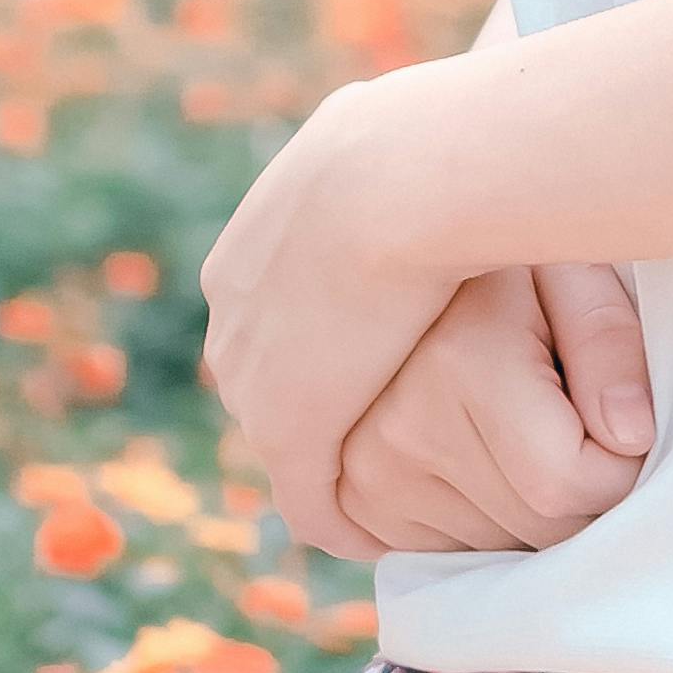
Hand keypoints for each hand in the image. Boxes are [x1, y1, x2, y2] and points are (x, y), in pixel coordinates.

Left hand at [202, 59, 489, 557]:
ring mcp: (253, 375)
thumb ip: (394, 171)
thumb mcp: (398, 137)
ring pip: (288, 435)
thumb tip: (417, 155)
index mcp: (253, 243)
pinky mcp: (290, 430)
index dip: (334, 334)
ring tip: (403, 488)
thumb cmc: (438, 138)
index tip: (391, 351)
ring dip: (338, 462)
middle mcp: (234, 308)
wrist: (408, 172)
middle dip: (325, 399)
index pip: (279, 307)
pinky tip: (391, 536)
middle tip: (399, 426)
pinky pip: (313, 500)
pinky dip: (349, 521)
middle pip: (271, 372)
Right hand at [327, 268, 651, 562]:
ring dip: (532, 510)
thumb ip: (609, 344)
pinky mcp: (347, 498)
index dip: (622, 468)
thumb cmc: (506, 257)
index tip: (628, 425)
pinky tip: (487, 456)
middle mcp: (399, 427)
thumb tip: (630, 438)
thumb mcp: (575, 264)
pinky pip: (447, 552)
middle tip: (584, 425)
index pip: (567, 484)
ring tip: (528, 429)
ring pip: (494, 547)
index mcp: (459, 363)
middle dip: (584, 495)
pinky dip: (483, 520)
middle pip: (534, 528)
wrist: (392, 255)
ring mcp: (363, 470)